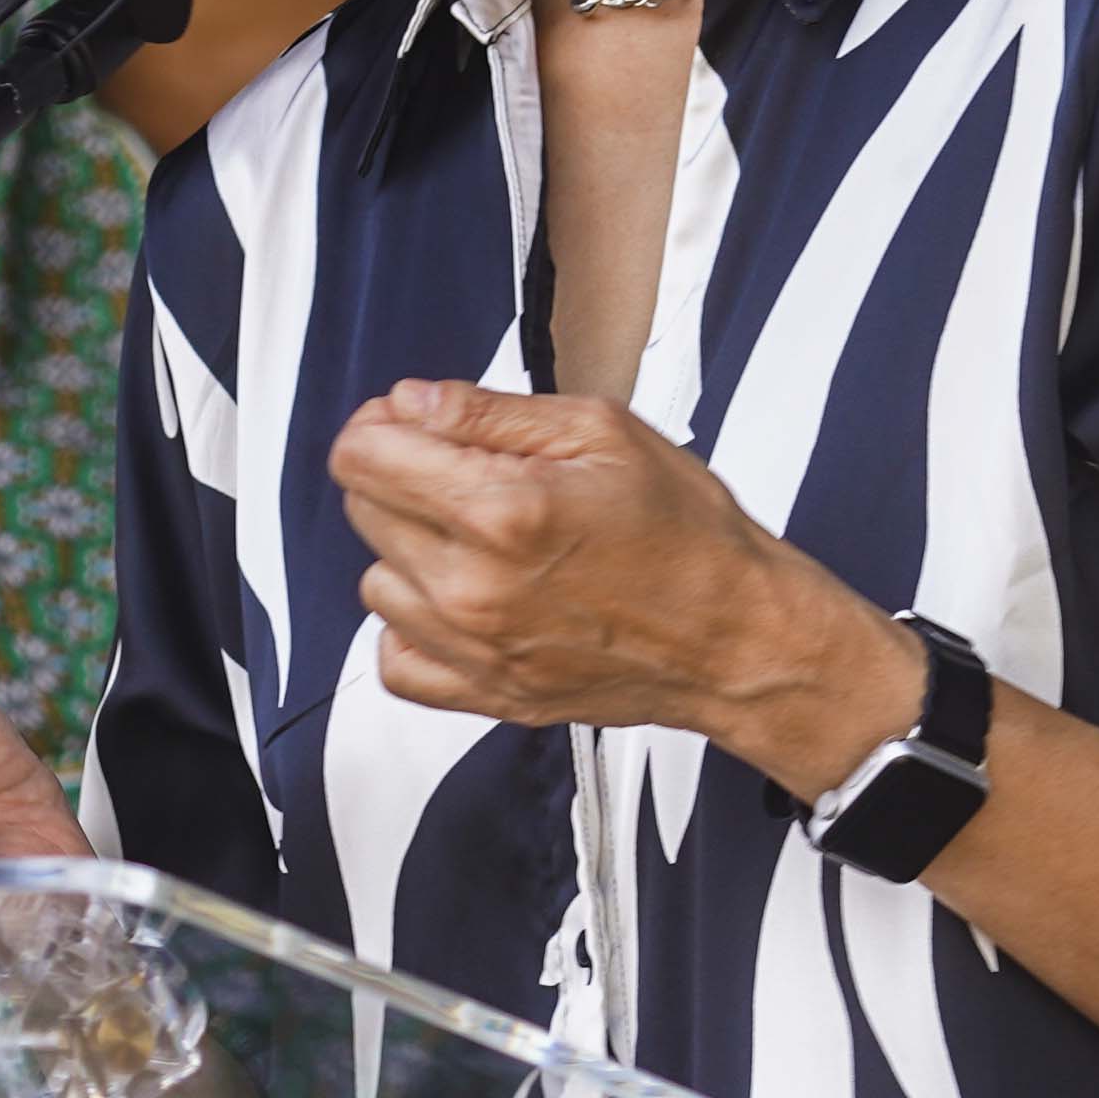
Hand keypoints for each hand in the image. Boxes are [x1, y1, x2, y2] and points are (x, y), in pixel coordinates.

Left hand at [328, 384, 910, 783]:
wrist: (736, 637)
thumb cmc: (687, 535)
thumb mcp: (601, 432)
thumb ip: (491, 413)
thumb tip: (413, 402)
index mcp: (502, 510)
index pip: (363, 456)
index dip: (381, 425)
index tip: (412, 423)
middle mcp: (473, 586)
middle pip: (362, 510)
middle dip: (399, 476)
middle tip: (461, 471)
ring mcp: (476, 649)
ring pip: (374, 582)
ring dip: (408, 551)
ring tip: (474, 539)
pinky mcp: (486, 695)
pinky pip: (397, 659)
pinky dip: (413, 627)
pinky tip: (458, 601)